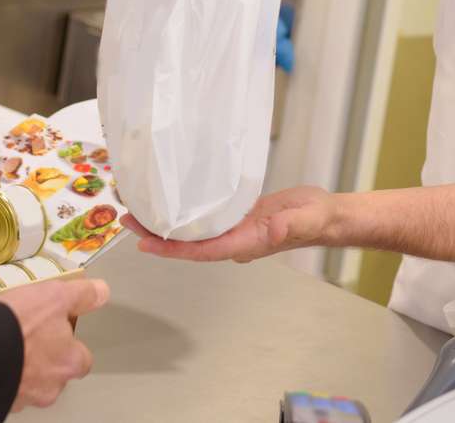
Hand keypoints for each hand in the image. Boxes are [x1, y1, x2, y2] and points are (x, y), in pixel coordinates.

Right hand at [0, 277, 109, 410]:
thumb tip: (101, 292)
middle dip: (44, 358)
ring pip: (28, 382)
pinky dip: (0, 373)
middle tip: (28, 334)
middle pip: (54, 374)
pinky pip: (3, 386)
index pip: (81, 359)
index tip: (58, 328)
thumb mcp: (55, 296)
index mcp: (69, 363)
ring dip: (21, 366)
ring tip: (6, 341)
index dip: (71, 343)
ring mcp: (22, 396)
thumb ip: (82, 296)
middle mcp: (49, 387)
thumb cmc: (17, 325)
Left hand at [121, 186, 337, 262]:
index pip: (202, 250)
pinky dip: (184, 213)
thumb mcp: (306, 217)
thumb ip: (288, 224)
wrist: (327, 215)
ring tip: (138, 212)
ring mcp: (235, 230)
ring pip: (193, 232)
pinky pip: (205, 219)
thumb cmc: (318, 217)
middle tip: (127, 220)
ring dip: (166, 225)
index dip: (172, 249)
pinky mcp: (238, 216)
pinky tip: (171, 203)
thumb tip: (271, 229)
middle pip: (189, 244)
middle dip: (158, 236)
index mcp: (246, 244)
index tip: (145, 243)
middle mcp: (235, 241)